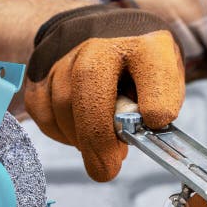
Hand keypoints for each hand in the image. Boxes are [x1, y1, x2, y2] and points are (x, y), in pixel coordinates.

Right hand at [25, 5, 184, 181]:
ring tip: (99, 148)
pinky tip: (77, 134)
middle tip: (106, 169)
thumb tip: (130, 141)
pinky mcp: (42, 70)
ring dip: (79, 138)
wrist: (107, 38)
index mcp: (147, 46)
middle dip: (97, 137)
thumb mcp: (165, 85)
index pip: (153, 69)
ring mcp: (68, 54)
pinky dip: (59, 132)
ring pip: (62, 103)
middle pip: (90, 85)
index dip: (156, 103)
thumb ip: (157, 109)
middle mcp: (103, 43)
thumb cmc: (141, 71)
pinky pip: (42, 110)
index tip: (155, 123)